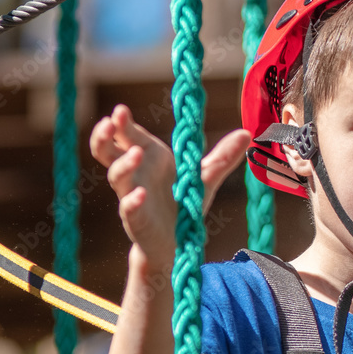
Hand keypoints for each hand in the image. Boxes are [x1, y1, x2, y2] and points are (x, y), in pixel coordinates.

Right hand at [90, 104, 249, 271]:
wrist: (178, 243)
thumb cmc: (185, 204)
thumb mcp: (206, 177)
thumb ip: (223, 156)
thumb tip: (247, 133)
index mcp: (149, 158)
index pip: (127, 135)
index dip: (122, 123)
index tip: (121, 110)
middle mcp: (136, 174)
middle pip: (107, 152)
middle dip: (104, 137)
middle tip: (110, 122)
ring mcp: (132, 196)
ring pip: (116, 177)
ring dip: (124, 165)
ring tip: (137, 154)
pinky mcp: (136, 219)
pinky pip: (128, 208)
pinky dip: (133, 201)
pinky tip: (142, 193)